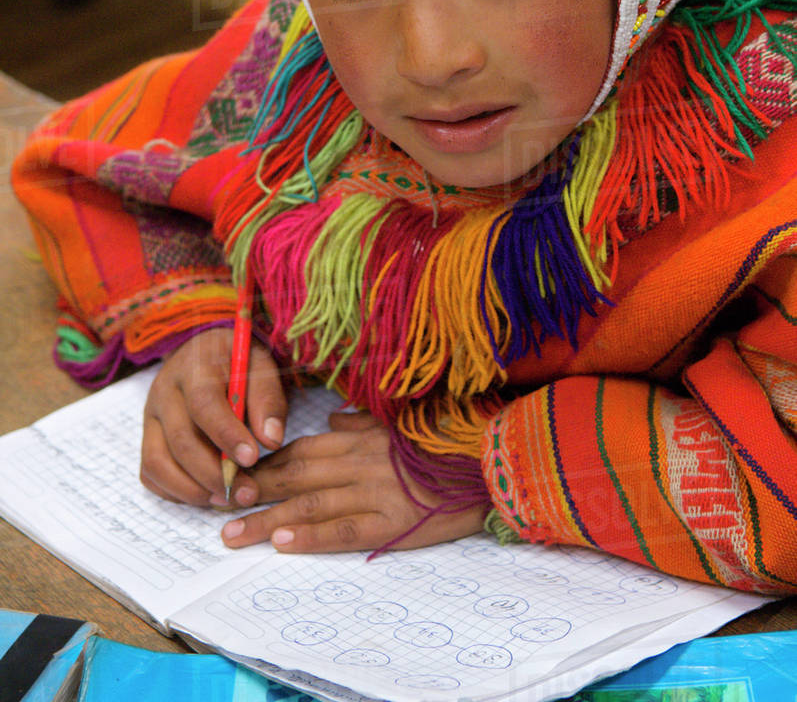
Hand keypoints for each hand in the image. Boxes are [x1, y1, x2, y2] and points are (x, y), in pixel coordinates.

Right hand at [141, 328, 287, 506]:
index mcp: (195, 366)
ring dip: (193, 489)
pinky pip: (151, 472)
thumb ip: (268, 401)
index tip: (252, 459)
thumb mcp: (262, 368)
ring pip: (159, 462)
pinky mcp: (148, 437)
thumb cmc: (240, 364)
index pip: (203, 403)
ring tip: (228, 499)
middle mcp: (165, 391)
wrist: (209, 353)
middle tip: (247, 492)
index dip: (226, 434)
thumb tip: (271, 440)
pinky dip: (175, 491)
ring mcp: (151, 416)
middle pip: (181, 440)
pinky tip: (207, 495)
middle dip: (214, 474)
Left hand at [221, 410, 486, 553]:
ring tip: (233, 533)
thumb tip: (332, 418)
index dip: (264, 463)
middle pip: (296, 476)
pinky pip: (347, 529)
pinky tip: (285, 541)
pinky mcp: (395, 522)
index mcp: (361, 436)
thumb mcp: (400, 420)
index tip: (232, 472)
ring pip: (311, 504)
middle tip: (216, 502)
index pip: (301, 449)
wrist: (493, 461)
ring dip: (268, 519)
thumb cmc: (445, 440)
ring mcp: (376, 492)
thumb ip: (362, 421)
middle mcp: (361, 461)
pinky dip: (313, 535)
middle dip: (254, 490)